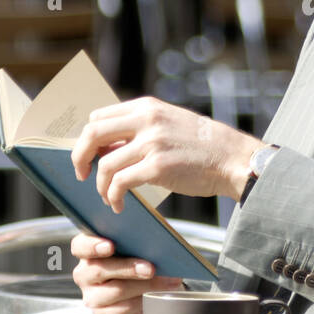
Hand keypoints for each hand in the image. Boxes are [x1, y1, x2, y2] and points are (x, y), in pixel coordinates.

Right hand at [70, 233, 183, 313]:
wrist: (151, 304)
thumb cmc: (143, 270)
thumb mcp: (144, 252)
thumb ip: (144, 241)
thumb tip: (159, 235)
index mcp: (91, 251)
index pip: (80, 245)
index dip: (91, 245)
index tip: (110, 246)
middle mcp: (86, 274)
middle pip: (98, 269)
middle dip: (127, 267)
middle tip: (150, 268)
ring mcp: (93, 297)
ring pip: (114, 290)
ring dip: (143, 285)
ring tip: (167, 281)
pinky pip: (119, 310)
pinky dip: (141, 302)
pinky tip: (154, 297)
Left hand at [71, 96, 263, 210]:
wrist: (233, 158)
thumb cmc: (202, 146)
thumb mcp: (171, 123)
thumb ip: (142, 129)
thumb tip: (109, 148)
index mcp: (147, 108)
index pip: (99, 117)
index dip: (88, 138)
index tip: (89, 155)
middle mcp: (147, 121)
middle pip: (93, 134)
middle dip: (80, 157)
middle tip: (81, 175)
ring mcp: (152, 143)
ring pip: (105, 164)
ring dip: (100, 185)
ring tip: (108, 197)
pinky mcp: (158, 167)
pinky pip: (120, 183)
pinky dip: (113, 197)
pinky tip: (119, 205)